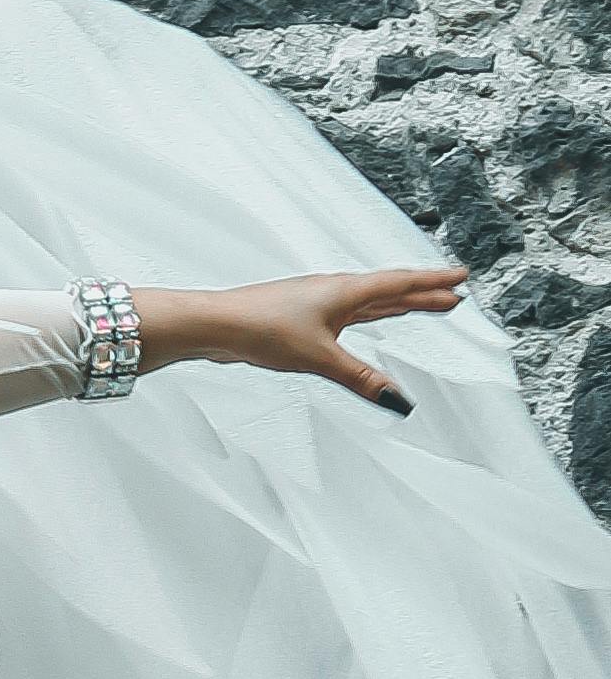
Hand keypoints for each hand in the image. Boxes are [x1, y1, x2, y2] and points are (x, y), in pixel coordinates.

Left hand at [139, 263, 467, 417]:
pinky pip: (349, 314)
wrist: (217, 324)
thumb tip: (397, 400)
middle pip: (391, 292)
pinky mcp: (302, 317)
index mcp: (347, 291)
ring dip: (398, 304)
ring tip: (422, 306)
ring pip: (370, 302)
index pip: (402, 284)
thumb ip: (361, 380)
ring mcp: (319, 303)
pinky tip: (365, 321)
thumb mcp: (320, 358)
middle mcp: (336, 292)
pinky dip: (368, 315)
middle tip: (453, 297)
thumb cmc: (262, 328)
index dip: (433, 283)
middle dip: (423, 296)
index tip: (460, 278)